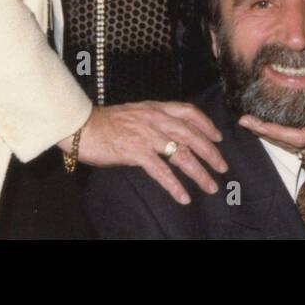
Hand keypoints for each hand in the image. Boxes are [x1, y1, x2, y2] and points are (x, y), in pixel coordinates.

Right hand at [61, 101, 226, 205]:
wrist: (82, 126)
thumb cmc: (106, 122)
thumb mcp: (135, 113)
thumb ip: (154, 119)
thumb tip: (169, 132)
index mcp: (156, 109)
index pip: (189, 112)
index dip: (206, 124)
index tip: (218, 137)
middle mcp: (156, 120)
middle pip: (191, 135)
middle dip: (210, 152)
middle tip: (223, 167)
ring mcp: (147, 136)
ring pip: (181, 154)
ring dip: (199, 173)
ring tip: (210, 186)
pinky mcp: (136, 152)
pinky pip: (161, 171)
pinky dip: (174, 185)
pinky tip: (183, 196)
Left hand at [238, 81, 304, 163]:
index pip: (296, 137)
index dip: (273, 132)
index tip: (253, 121)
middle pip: (289, 145)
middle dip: (265, 134)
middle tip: (245, 121)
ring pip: (290, 148)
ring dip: (270, 137)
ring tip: (251, 123)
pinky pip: (296, 148)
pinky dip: (280, 140)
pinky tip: (268, 130)